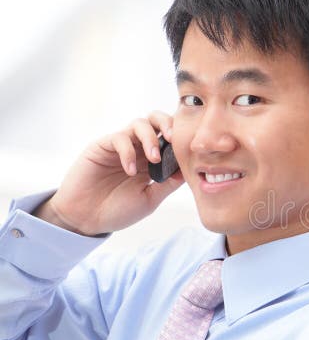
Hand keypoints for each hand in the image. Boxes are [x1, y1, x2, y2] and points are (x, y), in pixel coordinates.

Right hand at [33, 111, 184, 235]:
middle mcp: (138, 148)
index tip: (189, 150)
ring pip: (139, 123)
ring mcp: (120, 146)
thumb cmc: (118, 210)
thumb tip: (191, 167)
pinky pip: (119, 138)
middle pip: (156, 120)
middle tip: (173, 140)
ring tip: (154, 160)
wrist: (86, 220)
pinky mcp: (102, 146)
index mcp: (153, 160)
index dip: (181, 138)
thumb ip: (169, 182)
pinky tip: (130, 171)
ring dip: (150, 138)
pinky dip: (129, 152)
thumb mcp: (151, 198)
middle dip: (168, 123)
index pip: (170, 138)